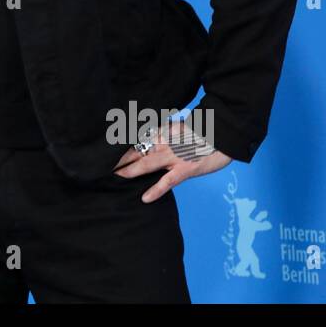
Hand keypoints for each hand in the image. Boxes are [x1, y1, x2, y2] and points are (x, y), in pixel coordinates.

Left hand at [111, 118, 232, 202]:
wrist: (225, 134)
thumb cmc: (204, 131)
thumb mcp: (181, 127)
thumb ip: (165, 131)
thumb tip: (152, 134)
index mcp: (163, 132)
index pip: (137, 139)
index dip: (121, 146)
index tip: (105, 149)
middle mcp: (165, 143)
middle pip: (136, 151)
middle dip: (118, 159)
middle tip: (100, 165)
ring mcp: (174, 157)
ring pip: (146, 164)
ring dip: (129, 172)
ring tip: (113, 178)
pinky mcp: (185, 169)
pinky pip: (167, 181)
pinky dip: (155, 190)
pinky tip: (144, 198)